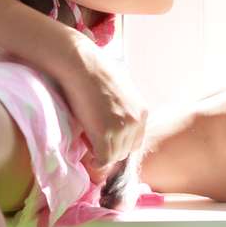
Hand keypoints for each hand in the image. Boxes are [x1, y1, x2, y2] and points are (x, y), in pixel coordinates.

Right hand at [51, 34, 147, 176]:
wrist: (82, 65)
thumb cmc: (96, 74)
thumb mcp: (120, 92)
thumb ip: (123, 111)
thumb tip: (114, 123)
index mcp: (142, 111)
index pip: (135, 141)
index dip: (120, 144)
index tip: (106, 140)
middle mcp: (136, 121)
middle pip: (125, 151)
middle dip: (110, 149)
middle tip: (94, 138)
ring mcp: (122, 128)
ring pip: (114, 157)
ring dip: (102, 153)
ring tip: (89, 138)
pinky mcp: (106, 133)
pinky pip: (103, 160)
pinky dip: (96, 161)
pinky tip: (89, 153)